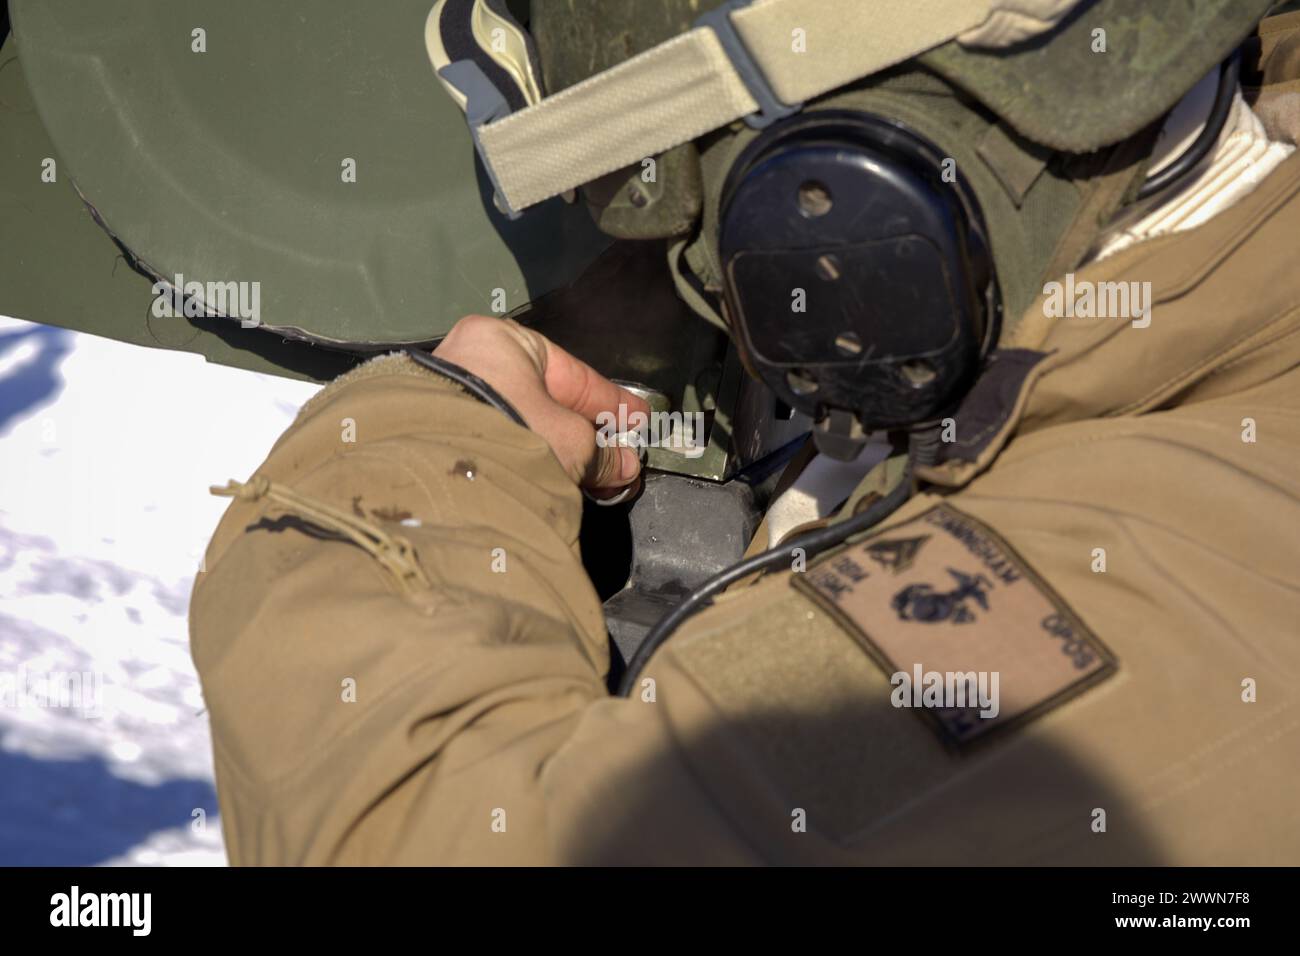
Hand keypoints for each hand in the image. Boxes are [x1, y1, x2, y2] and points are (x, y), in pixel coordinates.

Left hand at [432, 315, 648, 496]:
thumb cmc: (507, 432)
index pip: (573, 374)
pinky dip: (528, 457)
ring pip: (522, 423)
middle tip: (617, 457)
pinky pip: (498, 442)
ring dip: (559, 449)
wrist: (435, 470)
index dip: (612, 403)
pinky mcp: (436, 434)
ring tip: (591, 475)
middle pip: (547, 400)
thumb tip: (626, 467)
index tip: (639, 422)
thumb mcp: (570, 441)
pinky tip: (552, 477)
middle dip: (585, 432)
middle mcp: (472, 360)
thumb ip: (601, 452)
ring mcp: (450, 398)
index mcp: (502, 341)